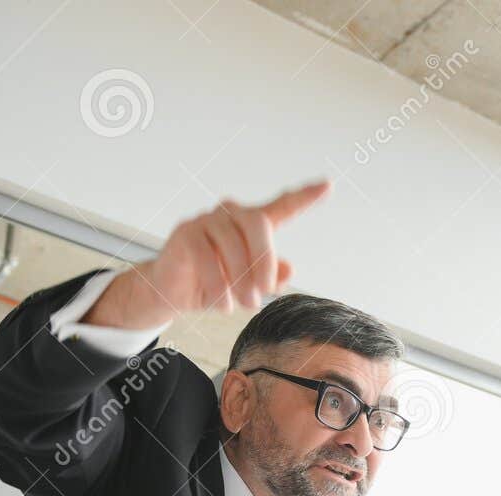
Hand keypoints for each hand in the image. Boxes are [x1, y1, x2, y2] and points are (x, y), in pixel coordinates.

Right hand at [85, 179, 331, 328]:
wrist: (172, 294)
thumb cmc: (213, 285)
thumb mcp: (246, 287)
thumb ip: (268, 277)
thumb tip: (289, 269)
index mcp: (249, 225)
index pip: (281, 206)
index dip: (304, 197)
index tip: (328, 186)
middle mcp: (229, 215)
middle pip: (257, 224)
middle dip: (264, 261)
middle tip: (264, 293)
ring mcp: (205, 221)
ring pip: (232, 244)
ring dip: (241, 280)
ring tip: (244, 304)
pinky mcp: (184, 234)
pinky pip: (206, 258)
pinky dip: (218, 286)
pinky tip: (222, 303)